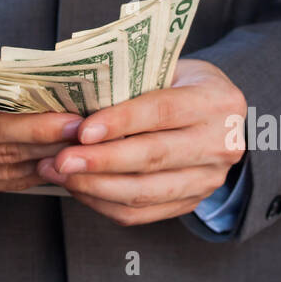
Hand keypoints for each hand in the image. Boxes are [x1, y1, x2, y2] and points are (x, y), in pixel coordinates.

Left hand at [36, 59, 246, 225]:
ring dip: (96, 186)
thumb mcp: (167, 68)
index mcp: (216, 101)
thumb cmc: (181, 82)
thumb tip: (77, 103)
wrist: (217, 113)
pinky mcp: (192, 202)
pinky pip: (143, 212)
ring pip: (145, 191)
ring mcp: (209, 179)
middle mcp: (221, 144)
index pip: (163, 112)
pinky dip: (105, 203)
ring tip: (59, 174)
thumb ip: (132, 82)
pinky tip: (78, 188)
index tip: (82, 131)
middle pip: (153, 157)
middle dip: (101, 161)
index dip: (121, 122)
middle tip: (60, 160)